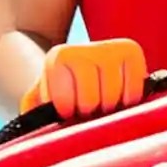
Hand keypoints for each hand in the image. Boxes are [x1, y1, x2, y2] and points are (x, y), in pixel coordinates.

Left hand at [19, 39, 147, 119]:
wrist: (77, 69)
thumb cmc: (57, 94)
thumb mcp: (38, 102)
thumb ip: (32, 110)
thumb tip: (31, 119)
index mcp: (57, 58)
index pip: (66, 102)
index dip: (68, 113)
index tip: (65, 109)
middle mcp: (83, 47)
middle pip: (92, 101)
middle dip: (88, 113)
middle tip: (85, 108)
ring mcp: (109, 47)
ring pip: (114, 98)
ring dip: (108, 110)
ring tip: (100, 105)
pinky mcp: (131, 50)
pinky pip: (135, 90)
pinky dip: (129, 101)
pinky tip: (119, 99)